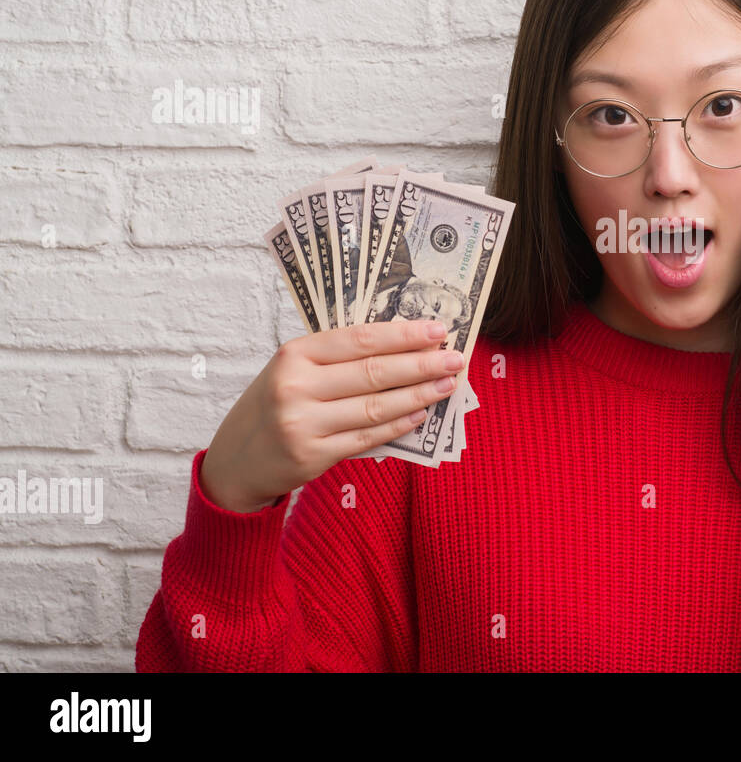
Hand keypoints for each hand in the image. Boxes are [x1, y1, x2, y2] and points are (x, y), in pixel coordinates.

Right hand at [200, 319, 462, 512]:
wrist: (235, 459)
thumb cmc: (275, 403)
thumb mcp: (294, 369)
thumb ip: (338, 357)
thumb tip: (405, 345)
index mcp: (294, 354)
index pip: (360, 339)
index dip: (403, 334)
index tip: (439, 329)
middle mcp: (296, 387)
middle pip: (374, 372)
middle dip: (422, 364)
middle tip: (456, 358)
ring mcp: (304, 424)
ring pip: (376, 407)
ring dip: (419, 395)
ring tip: (447, 385)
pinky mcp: (313, 456)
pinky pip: (368, 438)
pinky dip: (398, 425)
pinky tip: (421, 414)